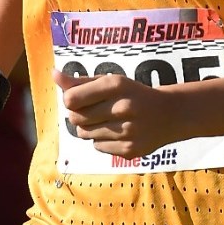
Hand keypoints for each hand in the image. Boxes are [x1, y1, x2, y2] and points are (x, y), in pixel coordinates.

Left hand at [54, 67, 181, 159]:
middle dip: (77, 115)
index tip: (78, 99)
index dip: (69, 101)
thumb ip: (80, 81)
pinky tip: (117, 132)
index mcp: (116, 85)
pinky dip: (102, 141)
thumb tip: (54, 74)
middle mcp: (123, 107)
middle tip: (92, 111)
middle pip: (75, 118)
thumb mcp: (110, 82)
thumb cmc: (131, 94)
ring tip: (106, 121)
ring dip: (89, 128)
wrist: (169, 114)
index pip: (71, 99)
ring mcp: (128, 131)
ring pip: (85, 134)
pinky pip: (98, 147)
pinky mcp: (130, 150)